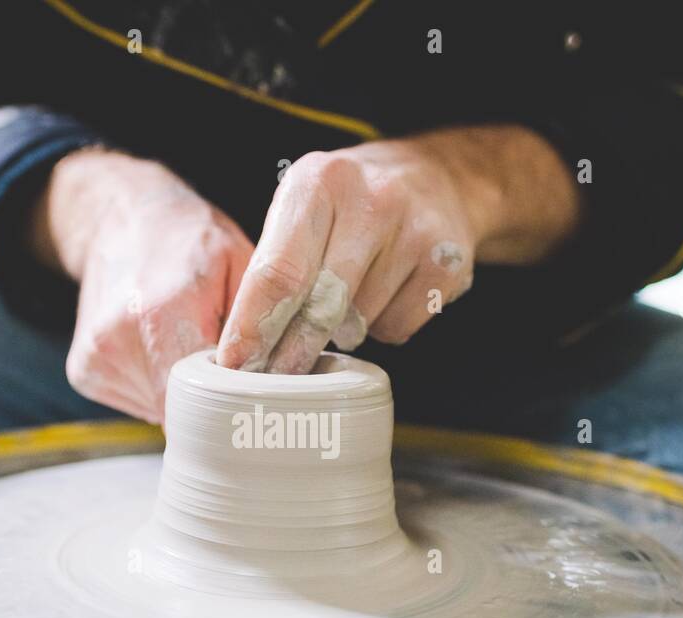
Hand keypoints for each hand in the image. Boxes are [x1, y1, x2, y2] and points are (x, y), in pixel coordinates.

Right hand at [33, 150, 252, 422]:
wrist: (121, 218)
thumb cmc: (190, 239)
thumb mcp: (240, 264)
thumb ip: (254, 328)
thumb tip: (267, 386)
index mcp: (164, 310)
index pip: (206, 393)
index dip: (232, 394)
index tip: (245, 377)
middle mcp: (120, 337)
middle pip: (181, 407)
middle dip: (207, 395)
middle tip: (216, 356)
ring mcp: (97, 357)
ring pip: (158, 410)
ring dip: (179, 390)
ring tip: (181, 339)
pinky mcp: (83, 370)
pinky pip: (136, 401)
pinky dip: (155, 384)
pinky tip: (157, 345)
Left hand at [216, 125, 580, 372]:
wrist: (437, 177)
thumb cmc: (351, 204)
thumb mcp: (304, 208)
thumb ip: (272, 266)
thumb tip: (242, 346)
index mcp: (319, 183)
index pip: (277, 271)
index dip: (253, 325)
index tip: (235, 364)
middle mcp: (371, 201)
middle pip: (320, 304)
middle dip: (292, 350)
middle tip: (276, 376)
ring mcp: (415, 232)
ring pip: (359, 321)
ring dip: (344, 330)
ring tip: (351, 297)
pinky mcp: (447, 265)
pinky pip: (397, 328)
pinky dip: (382, 327)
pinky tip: (386, 295)